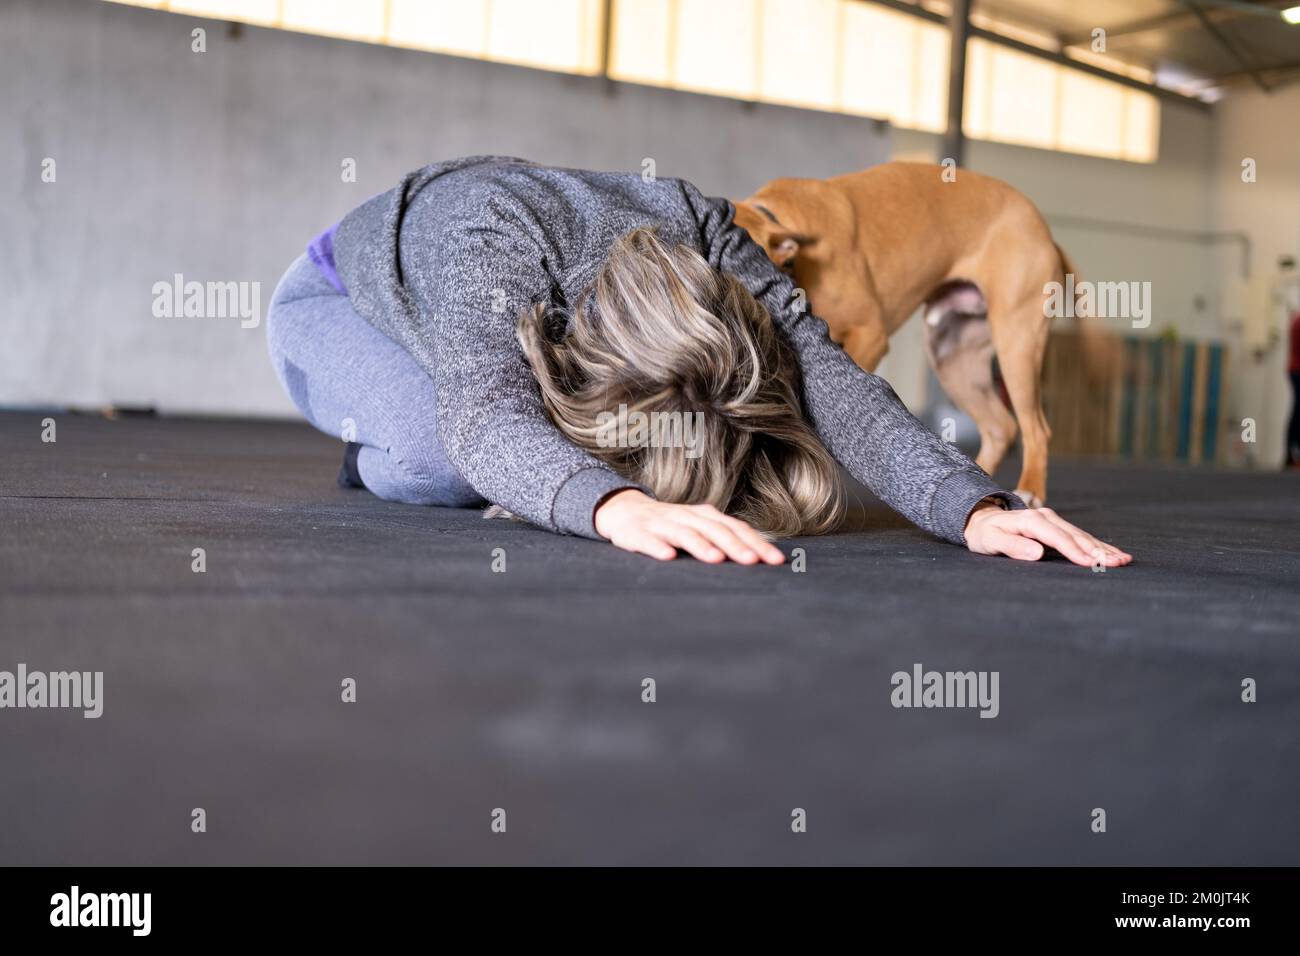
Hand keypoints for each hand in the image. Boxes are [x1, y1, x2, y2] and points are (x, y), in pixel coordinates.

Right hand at [594, 489, 784, 564]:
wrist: (623, 510)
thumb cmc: (669, 524)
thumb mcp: (699, 526)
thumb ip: (725, 537)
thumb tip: (759, 555)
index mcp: (704, 516)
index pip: (735, 528)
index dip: (756, 543)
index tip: (776, 560)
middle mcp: (686, 517)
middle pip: (714, 530)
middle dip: (734, 545)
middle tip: (752, 561)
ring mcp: (660, 524)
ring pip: (684, 533)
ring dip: (700, 545)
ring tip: (715, 558)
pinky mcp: (635, 533)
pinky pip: (646, 541)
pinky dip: (657, 547)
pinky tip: (668, 557)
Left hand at [964, 500, 1131, 568]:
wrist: (982, 521)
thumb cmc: (985, 534)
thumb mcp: (991, 541)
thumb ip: (1012, 547)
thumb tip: (1036, 553)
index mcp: (1031, 521)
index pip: (1057, 538)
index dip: (1074, 551)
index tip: (1090, 563)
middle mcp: (1046, 518)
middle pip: (1076, 536)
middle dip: (1098, 550)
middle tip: (1119, 563)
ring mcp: (1053, 520)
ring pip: (1082, 536)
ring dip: (1103, 548)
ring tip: (1123, 559)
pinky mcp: (1056, 526)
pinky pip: (1079, 536)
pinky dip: (1097, 545)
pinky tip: (1112, 553)